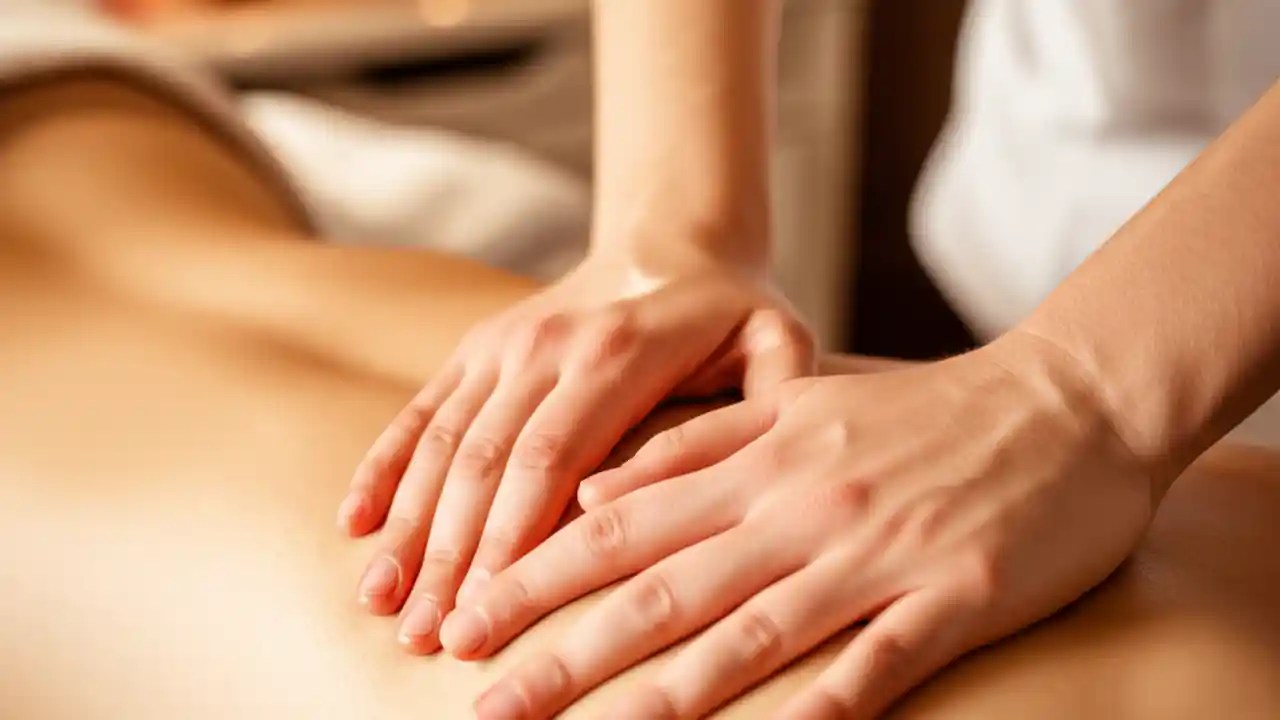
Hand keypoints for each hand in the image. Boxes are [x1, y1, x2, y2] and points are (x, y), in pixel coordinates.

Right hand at [338, 250, 813, 653]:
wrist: (672, 244)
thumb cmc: (732, 313)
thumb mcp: (776, 342)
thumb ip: (776, 401)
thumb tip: (750, 482)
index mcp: (615, 354)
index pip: (548, 458)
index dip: (511, 538)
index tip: (487, 612)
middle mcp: (544, 348)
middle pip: (483, 464)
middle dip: (450, 556)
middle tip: (426, 638)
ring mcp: (501, 347)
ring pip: (441, 445)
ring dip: (409, 527)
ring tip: (383, 605)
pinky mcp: (475, 349)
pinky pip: (420, 412)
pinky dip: (384, 467)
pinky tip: (354, 524)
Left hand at [440, 331, 1157, 718]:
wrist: (1066, 402)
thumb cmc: (922, 414)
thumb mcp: (799, 407)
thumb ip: (696, 446)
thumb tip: (595, 489)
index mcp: (759, 459)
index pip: (621, 523)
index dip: (535, 572)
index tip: (465, 616)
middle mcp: (800, 506)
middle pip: (660, 587)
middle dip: (562, 648)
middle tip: (480, 700)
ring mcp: (874, 554)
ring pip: (746, 632)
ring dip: (656, 695)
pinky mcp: (953, 596)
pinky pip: (872, 666)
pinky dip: (815, 709)